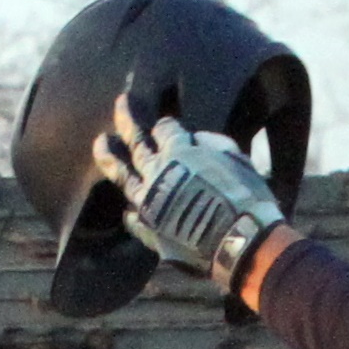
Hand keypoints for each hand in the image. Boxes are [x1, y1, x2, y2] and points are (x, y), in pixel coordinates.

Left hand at [93, 96, 288, 293]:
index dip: (167, 125)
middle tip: (120, 104)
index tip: (167, 124)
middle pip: (136, 143)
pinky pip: (134, 220)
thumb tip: (197, 140)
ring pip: (124, 177)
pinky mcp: (151, 231)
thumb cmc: (248, 199)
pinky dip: (131, 214)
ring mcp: (150, 204)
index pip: (165, 129)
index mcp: (179, 152)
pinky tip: (128, 210)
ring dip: (110, 159)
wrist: (242, 244)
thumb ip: (215, 145)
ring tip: (101, 143)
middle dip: (127, 122)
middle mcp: (157, 174)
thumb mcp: (238, 161)